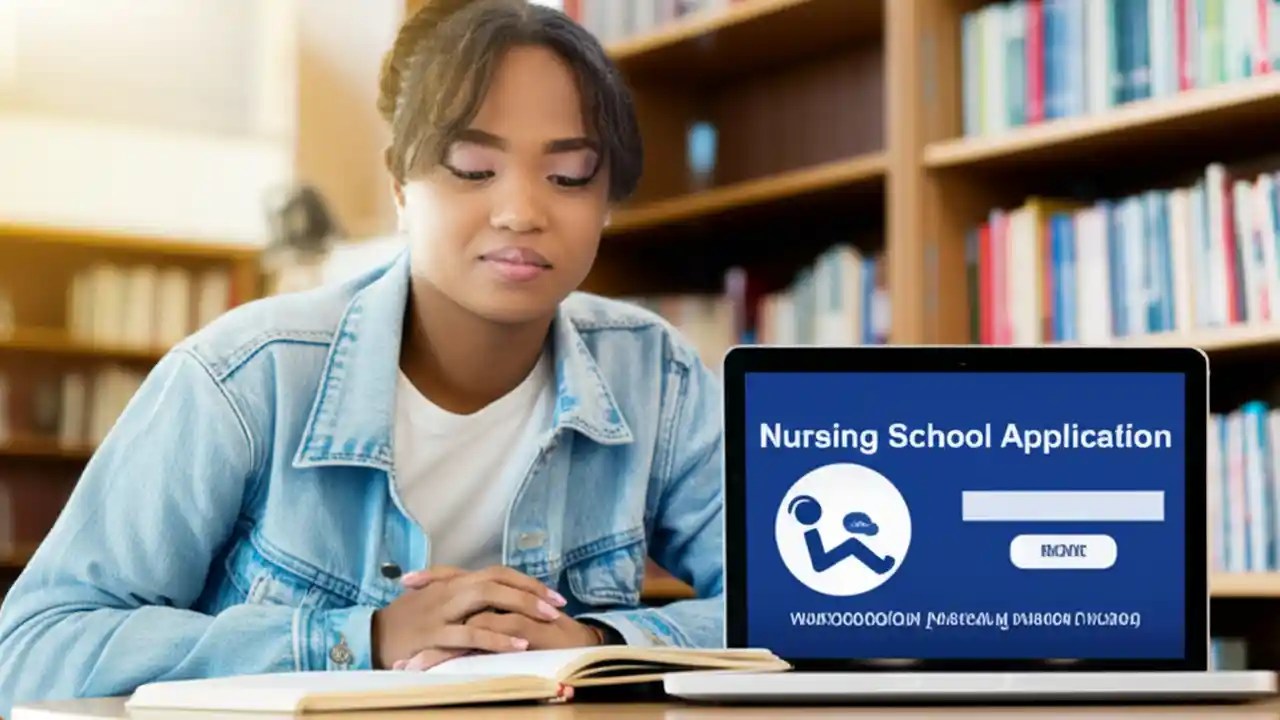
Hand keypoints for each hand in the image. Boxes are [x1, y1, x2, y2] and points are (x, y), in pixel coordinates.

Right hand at [370, 565, 566, 669]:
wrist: (368, 635)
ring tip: (548, 619)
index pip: (497, 573)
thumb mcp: (436, 603)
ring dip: (521, 606)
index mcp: (454, 582)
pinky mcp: (434, 634)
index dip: (526, 582)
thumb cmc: (406, 621)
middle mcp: (450, 590)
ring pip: (487, 598)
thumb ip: (463, 598)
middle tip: (559, 604)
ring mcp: (441, 610)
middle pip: (497, 579)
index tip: (552, 594)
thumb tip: (494, 598)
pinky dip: (496, 637)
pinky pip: (470, 633)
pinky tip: (518, 644)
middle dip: (531, 591)